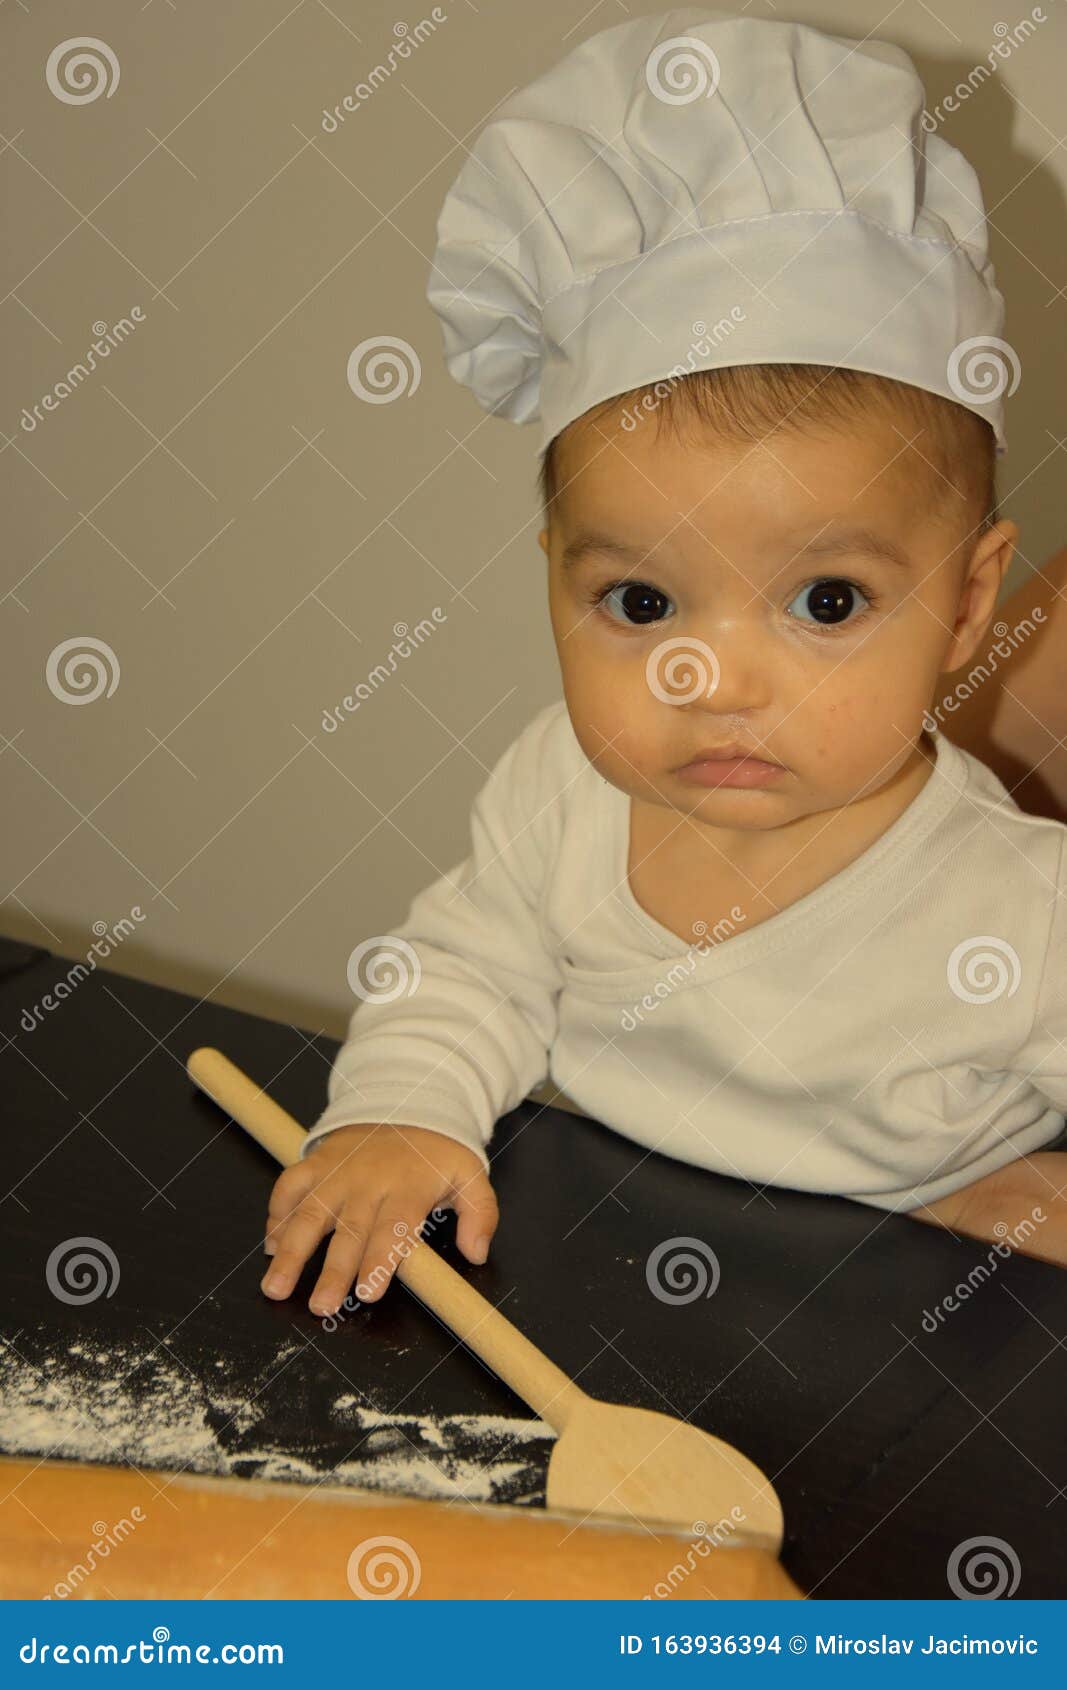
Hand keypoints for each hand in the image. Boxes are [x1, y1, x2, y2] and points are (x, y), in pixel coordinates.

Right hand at [260, 1121, 497, 1314]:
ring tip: (274, 1286)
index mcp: (408, 1187)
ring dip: (291, 1250)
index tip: (368, 1292)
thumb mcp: (471, 1175)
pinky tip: (271, 1245)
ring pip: (309, 1212)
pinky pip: (289, 1185)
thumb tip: (477, 1252)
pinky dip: (276, 1213)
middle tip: (320, 1306)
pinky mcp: (316, 1161)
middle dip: (333, 1270)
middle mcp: (368, 1181)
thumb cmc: (437, 1152)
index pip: (393, 1228)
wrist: (407, 1099)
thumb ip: (481, 1214)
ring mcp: (338, 1171)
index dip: (379, 1260)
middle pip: (348, 1230)